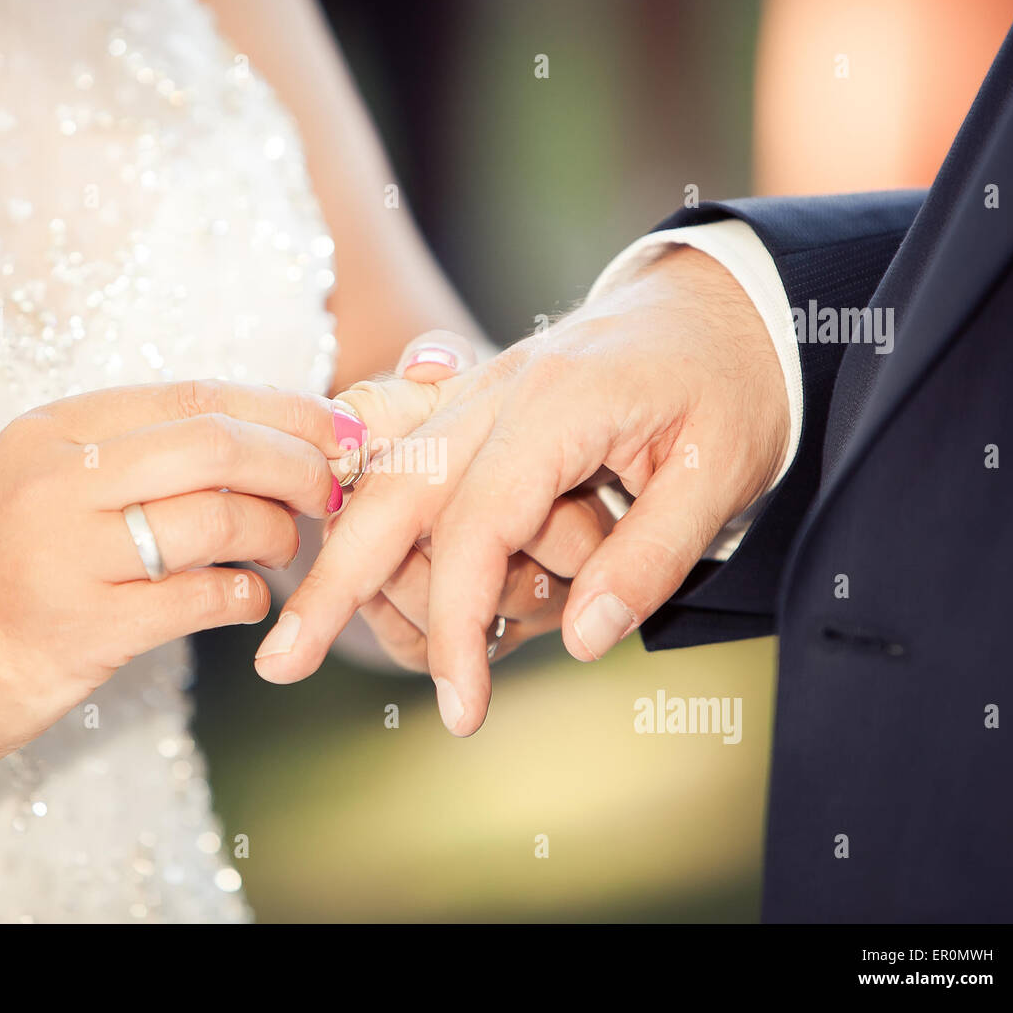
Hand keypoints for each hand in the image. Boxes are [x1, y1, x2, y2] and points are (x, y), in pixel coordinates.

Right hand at [0, 380, 356, 786]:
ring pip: (215, 519)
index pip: (194, 396)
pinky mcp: (84, 630)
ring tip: (285, 548)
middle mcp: (54, 482)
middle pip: (215, 446)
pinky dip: (247, 595)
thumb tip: (269, 434)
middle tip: (331, 489)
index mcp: (54, 431)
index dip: (283, 409)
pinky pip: (202, 597)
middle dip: (295, 464)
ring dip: (277, 533)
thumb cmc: (10, 567)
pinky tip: (249, 598)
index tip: (339, 428)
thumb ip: (139, 452)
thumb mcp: (52, 484)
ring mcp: (66, 556)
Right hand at [254, 246, 788, 733]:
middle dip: (332, 584)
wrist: (720, 302)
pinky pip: (401, 460)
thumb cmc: (731, 384)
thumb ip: (649, 559)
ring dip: (375, 557)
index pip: (475, 527)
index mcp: (558, 400)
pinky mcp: (468, 406)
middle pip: (387, 493)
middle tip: (281, 665)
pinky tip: (404, 554)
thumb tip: (576, 642)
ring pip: (381, 477)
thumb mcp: (723, 473)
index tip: (460, 710)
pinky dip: (385, 514)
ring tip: (424, 615)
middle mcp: (496, 388)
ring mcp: (473, 391)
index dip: (458, 626)